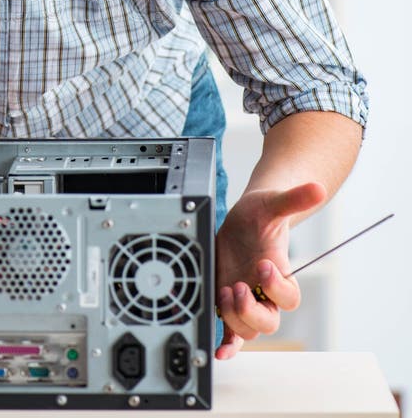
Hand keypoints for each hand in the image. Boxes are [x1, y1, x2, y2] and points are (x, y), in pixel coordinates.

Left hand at [214, 181, 325, 359]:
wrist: (245, 217)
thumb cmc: (262, 213)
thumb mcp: (273, 202)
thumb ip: (294, 199)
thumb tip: (317, 188)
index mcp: (279, 272)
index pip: (289, 296)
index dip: (278, 286)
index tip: (263, 265)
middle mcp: (265, 291)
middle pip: (270, 322)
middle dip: (252, 310)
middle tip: (239, 286)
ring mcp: (247, 298)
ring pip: (248, 329)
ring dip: (235, 317)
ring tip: (224, 291)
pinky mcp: (228, 299)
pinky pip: (232, 331)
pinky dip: (227, 343)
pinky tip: (220, 350)